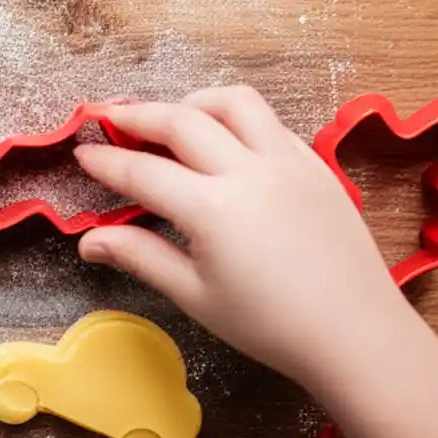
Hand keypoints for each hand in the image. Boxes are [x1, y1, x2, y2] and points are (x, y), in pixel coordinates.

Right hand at [73, 86, 407, 385]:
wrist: (356, 334)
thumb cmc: (270, 325)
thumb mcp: (195, 296)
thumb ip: (140, 256)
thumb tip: (88, 241)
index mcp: (213, 209)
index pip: (143, 171)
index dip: (105, 160)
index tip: (81, 153)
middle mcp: (250, 172)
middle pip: (182, 120)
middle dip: (138, 115)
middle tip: (109, 119)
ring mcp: (289, 162)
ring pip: (234, 102)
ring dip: (194, 102)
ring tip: (172, 121)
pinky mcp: (316, 165)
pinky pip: (270, 123)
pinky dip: (237, 121)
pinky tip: (225, 146)